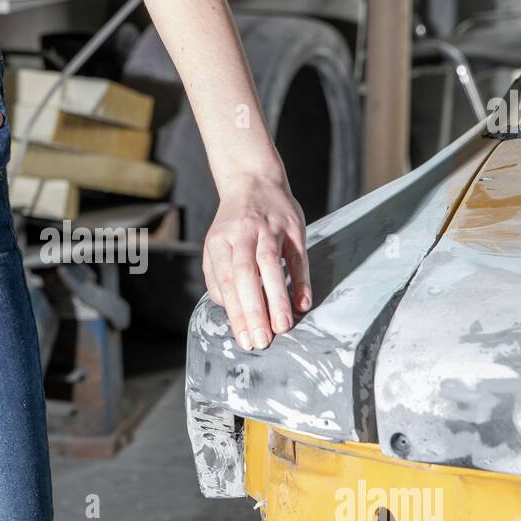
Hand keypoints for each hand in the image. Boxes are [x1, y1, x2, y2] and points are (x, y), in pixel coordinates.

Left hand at [202, 170, 311, 350]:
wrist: (252, 180)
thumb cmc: (234, 224)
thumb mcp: (216, 244)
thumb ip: (217, 276)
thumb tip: (229, 308)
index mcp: (219, 241)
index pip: (225, 281)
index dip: (235, 312)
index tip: (244, 339)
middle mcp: (242, 234)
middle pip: (245, 274)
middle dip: (253, 310)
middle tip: (262, 340)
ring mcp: (269, 228)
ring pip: (270, 264)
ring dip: (277, 297)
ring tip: (282, 327)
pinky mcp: (293, 227)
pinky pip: (298, 255)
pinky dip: (301, 280)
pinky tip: (304, 303)